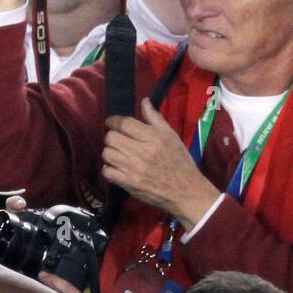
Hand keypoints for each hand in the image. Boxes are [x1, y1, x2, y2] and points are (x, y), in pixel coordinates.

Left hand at [102, 99, 219, 230]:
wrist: (185, 191)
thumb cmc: (180, 161)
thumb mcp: (171, 136)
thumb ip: (155, 118)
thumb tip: (143, 101)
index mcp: (153, 138)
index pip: (124, 123)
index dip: (114, 121)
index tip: (113, 122)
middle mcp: (141, 152)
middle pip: (111, 137)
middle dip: (112, 136)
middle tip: (118, 139)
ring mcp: (133, 169)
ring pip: (107, 153)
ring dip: (110, 152)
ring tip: (119, 153)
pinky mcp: (128, 183)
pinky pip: (107, 172)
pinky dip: (109, 169)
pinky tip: (117, 167)